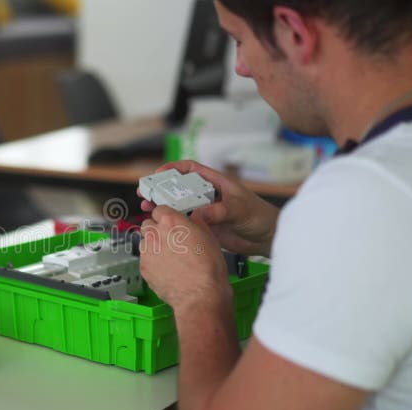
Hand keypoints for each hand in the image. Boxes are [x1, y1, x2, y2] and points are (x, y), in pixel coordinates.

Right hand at [139, 160, 279, 256]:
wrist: (266, 238)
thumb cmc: (259, 216)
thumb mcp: (239, 209)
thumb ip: (219, 211)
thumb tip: (198, 214)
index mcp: (215, 182)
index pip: (190, 169)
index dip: (172, 168)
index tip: (158, 173)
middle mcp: (206, 195)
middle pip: (178, 187)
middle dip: (160, 188)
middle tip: (145, 192)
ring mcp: (204, 211)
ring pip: (178, 205)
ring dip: (162, 205)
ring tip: (147, 207)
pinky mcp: (203, 227)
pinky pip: (183, 222)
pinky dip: (171, 222)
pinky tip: (161, 224)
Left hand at [140, 205, 231, 310]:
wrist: (200, 295)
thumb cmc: (208, 267)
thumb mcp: (209, 237)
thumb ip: (197, 223)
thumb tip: (193, 218)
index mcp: (170, 221)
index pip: (159, 209)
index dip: (166, 216)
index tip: (171, 223)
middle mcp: (155, 233)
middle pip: (148, 224)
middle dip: (157, 230)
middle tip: (170, 240)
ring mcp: (146, 251)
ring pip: (145, 242)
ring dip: (154, 246)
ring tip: (170, 258)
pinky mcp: (143, 267)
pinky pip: (145, 259)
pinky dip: (152, 262)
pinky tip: (166, 270)